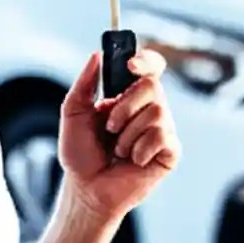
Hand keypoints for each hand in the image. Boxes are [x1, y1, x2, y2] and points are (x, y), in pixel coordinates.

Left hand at [57, 50, 180, 221]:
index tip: (130, 66)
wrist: (86, 188)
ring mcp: (162, 129)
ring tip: (118, 150)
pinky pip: (163, 137)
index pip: (149, 67)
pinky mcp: (170, 151)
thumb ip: (85, 83)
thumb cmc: (80, 152)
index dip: (145, 60)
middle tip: (110, 127)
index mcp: (129, 95)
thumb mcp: (73, 112)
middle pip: (153, 85)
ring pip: (157, 112)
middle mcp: (149, 108)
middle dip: (125, 106)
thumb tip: (96, 54)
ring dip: (128, 134)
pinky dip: (141, 149)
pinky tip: (133, 161)